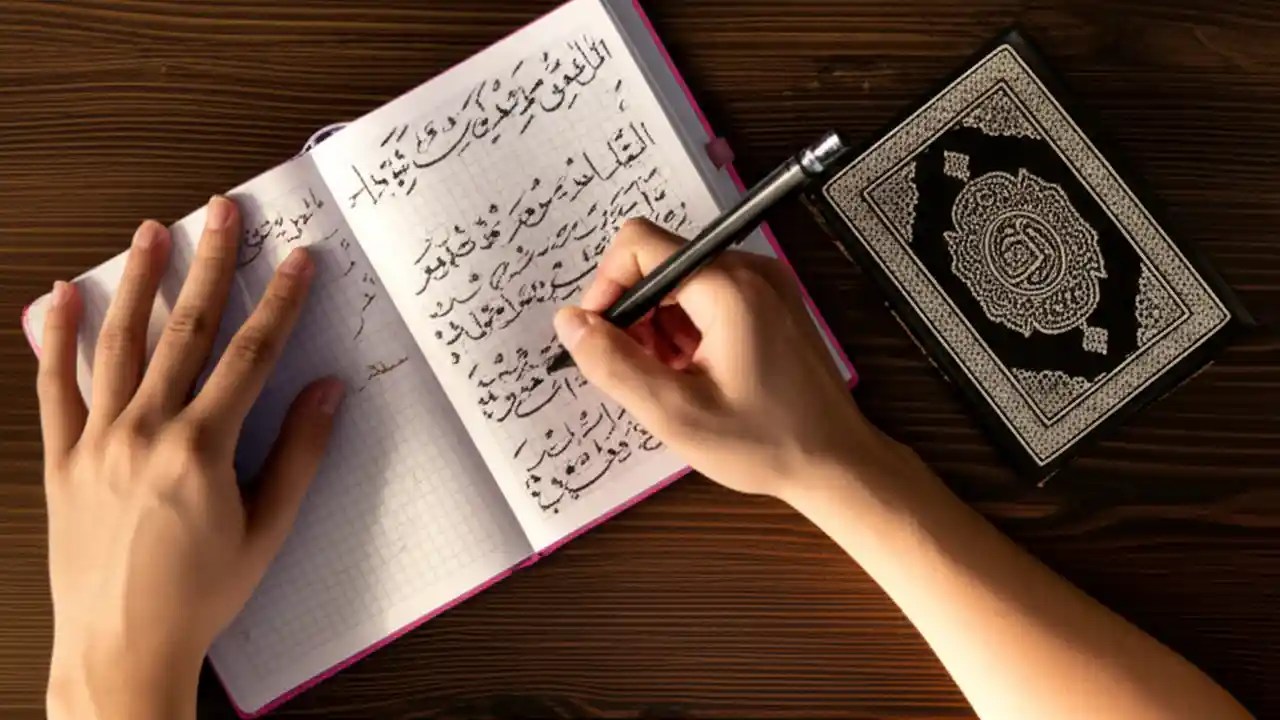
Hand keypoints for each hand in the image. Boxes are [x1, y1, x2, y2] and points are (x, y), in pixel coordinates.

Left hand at [38, 197, 343, 719]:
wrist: (120, 646)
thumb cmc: (200, 596)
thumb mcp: (267, 530)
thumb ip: (298, 456)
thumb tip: (327, 393)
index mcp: (201, 449)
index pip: (250, 355)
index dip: (279, 301)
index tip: (296, 259)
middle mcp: (144, 432)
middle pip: (185, 330)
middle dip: (210, 264)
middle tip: (221, 211)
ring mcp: (96, 441)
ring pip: (118, 342)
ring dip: (136, 280)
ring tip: (151, 231)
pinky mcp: (61, 458)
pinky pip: (53, 386)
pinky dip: (55, 338)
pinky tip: (60, 297)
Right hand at [553, 219, 901, 499]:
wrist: (835, 462)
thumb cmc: (763, 443)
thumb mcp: (674, 413)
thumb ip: (613, 363)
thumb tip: (569, 323)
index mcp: (729, 288)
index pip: (640, 245)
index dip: (607, 287)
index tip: (600, 337)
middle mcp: (750, 270)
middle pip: (660, 263)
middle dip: (636, 314)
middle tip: (643, 371)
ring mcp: (766, 283)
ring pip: (682, 281)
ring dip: (661, 325)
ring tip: (674, 379)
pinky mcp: (773, 301)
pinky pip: (709, 295)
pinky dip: (689, 328)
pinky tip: (697, 373)